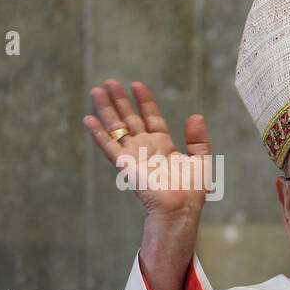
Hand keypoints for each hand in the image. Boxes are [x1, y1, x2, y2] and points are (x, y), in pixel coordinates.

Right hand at [82, 79, 212, 222]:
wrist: (181, 207)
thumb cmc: (192, 190)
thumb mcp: (201, 161)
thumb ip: (198, 139)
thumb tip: (196, 116)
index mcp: (163, 146)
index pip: (151, 117)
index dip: (144, 101)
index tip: (137, 85)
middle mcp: (146, 148)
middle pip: (130, 119)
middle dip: (120, 100)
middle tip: (110, 82)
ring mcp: (133, 155)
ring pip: (116, 128)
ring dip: (106, 109)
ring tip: (96, 90)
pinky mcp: (124, 165)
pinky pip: (108, 146)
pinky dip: (98, 133)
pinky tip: (88, 119)